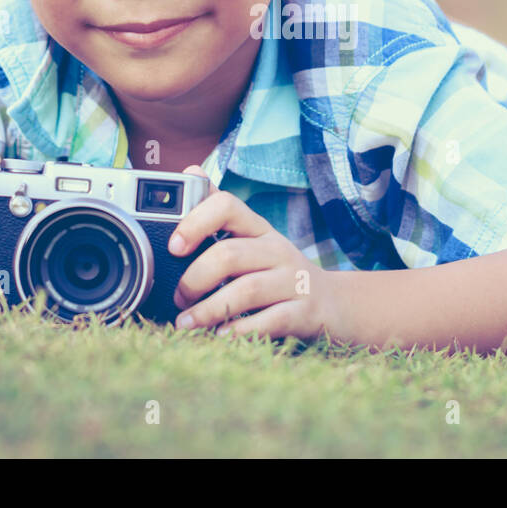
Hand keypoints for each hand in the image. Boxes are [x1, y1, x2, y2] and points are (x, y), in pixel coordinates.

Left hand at [170, 165, 338, 340]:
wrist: (333, 303)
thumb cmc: (278, 271)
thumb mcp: (253, 239)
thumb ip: (218, 211)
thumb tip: (189, 171)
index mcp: (260, 229)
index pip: (228, 205)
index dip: (195, 222)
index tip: (173, 247)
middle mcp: (278, 250)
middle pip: (230, 254)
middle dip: (195, 278)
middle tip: (178, 298)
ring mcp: (293, 282)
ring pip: (247, 290)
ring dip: (209, 310)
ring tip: (186, 323)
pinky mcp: (303, 313)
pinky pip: (270, 321)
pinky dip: (240, 331)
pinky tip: (220, 336)